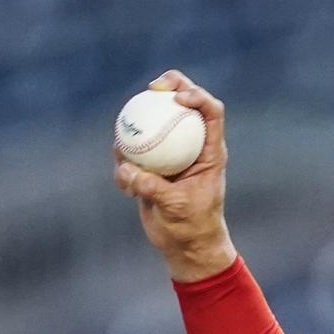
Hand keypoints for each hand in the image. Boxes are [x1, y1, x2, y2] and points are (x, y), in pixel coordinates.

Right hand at [115, 70, 235, 282]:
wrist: (184, 246)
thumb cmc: (192, 227)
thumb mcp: (176, 207)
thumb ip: (152, 187)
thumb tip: (126, 170)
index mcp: (209, 151)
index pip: (210, 111)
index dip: (197, 95)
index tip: (176, 97)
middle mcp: (191, 146)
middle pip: (182, 104)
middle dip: (169, 87)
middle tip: (151, 88)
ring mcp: (170, 154)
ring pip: (153, 124)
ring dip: (137, 127)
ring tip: (124, 143)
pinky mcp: (152, 167)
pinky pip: (133, 153)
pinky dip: (124, 163)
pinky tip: (123, 181)